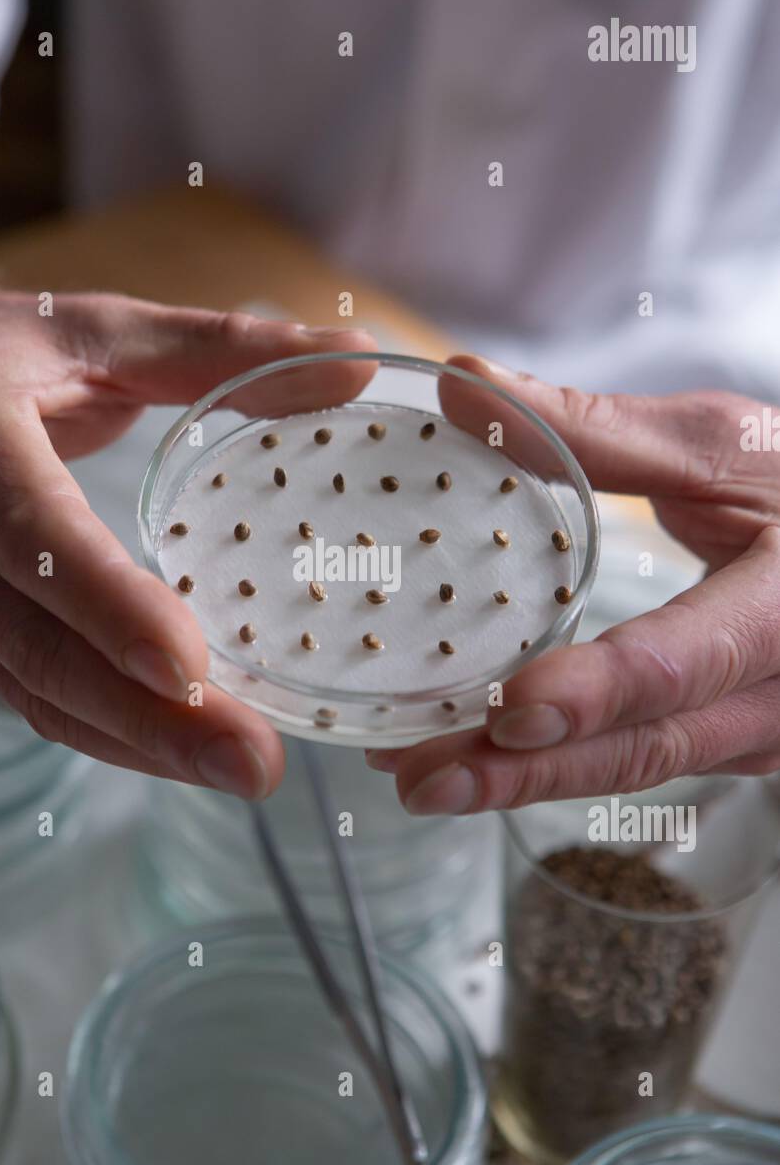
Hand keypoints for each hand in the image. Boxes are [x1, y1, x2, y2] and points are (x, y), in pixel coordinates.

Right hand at [0, 242, 371, 796]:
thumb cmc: (2, 348)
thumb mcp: (100, 329)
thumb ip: (224, 348)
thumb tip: (360, 359)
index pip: (31, 532)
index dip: (107, 605)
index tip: (192, 669)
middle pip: (38, 645)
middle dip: (150, 717)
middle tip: (255, 765)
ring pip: (32, 690)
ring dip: (137, 742)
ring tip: (240, 772)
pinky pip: (28, 697)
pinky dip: (108, 731)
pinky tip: (181, 751)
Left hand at [368, 354, 779, 813]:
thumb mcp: (714, 443)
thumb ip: (591, 428)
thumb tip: (462, 380)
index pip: (682, 662)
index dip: (594, 692)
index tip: (506, 715)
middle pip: (644, 747)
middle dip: (525, 772)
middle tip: (419, 781)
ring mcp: (758, 732)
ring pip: (636, 769)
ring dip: (524, 784)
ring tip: (418, 780)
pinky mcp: (727, 743)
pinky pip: (637, 761)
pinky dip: (554, 767)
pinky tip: (474, 762)